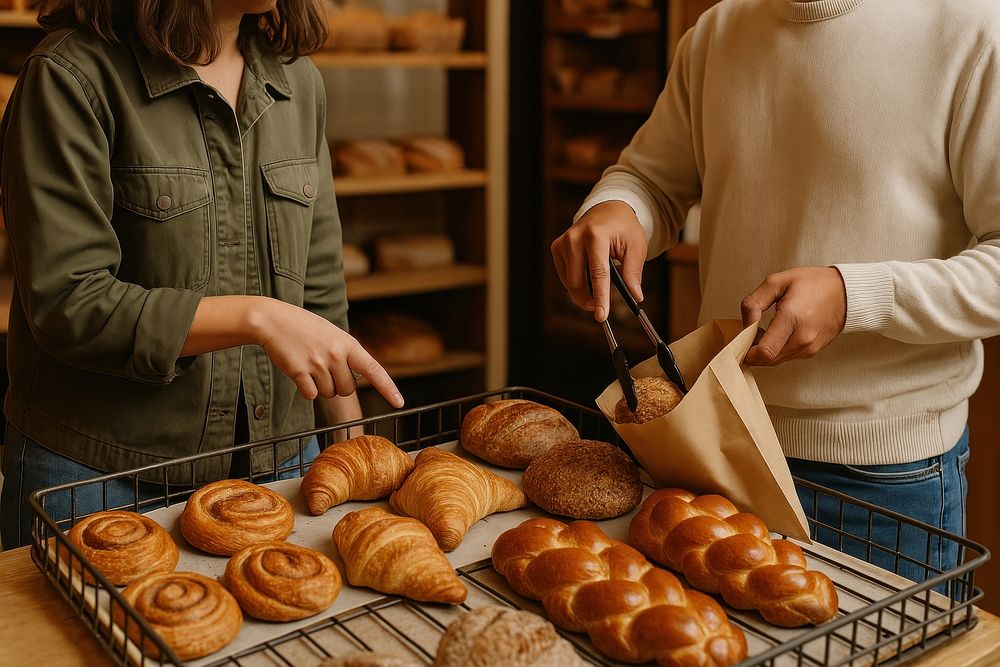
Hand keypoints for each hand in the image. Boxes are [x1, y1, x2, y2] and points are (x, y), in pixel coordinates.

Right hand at [251, 299, 403, 407]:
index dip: (388, 388)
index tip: (400, 402)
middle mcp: (336, 354)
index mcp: (348, 344)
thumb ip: (345, 355)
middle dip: (337, 385)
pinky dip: (305, 390)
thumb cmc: (304, 328)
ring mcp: (317, 364)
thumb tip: (352, 382)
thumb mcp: (332, 334)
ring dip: (320, 386)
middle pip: (347, 389)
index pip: (374, 370)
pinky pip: (310, 395)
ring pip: (328, 393)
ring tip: (309, 364)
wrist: (273, 320)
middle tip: (324, 368)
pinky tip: (299, 371)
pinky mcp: (299, 372)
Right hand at [550, 201, 646, 321]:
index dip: (600, 298)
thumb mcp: (636, 246)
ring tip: (598, 288)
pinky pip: (565, 275)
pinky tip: (587, 277)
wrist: (607, 208)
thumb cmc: (623, 227)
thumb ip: (634, 272)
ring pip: (569, 282)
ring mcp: (563, 242)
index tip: (602, 316)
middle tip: (601, 309)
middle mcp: (575, 238)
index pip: (597, 273)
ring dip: (583, 292)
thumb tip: (635, 296)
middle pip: (577, 282)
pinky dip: (576, 282)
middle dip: (589, 300)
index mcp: (596, 236)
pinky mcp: (557, 247)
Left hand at [741, 267, 846, 365]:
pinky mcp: (811, 352)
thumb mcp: (777, 281)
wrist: (846, 293)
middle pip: (766, 360)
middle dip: (753, 350)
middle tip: (751, 332)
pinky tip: (779, 333)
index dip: (747, 351)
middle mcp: (802, 339)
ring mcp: (808, 348)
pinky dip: (776, 350)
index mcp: (792, 319)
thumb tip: (745, 325)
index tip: (741, 340)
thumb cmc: (813, 284)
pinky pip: (786, 357)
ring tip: (766, 330)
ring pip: (775, 361)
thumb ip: (754, 303)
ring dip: (765, 351)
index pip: (764, 352)